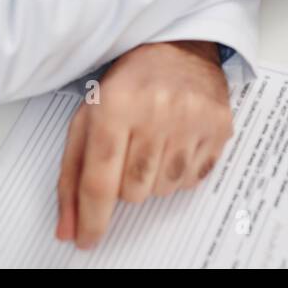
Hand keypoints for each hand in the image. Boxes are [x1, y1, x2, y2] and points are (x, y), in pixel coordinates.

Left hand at [55, 41, 232, 249]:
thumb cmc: (130, 84)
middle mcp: (156, 111)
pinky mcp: (219, 127)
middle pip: (132, 192)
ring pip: (163, 190)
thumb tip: (68, 228)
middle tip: (129, 152)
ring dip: (153, 179)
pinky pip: (192, 180)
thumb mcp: (88, 118)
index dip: (91, 218)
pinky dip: (179, 172)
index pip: (99, 181)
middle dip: (124, 184)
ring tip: (153, 144)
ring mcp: (192, 119)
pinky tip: (175, 143)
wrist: (181, 48)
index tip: (86, 239)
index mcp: (115, 105)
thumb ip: (72, 176)